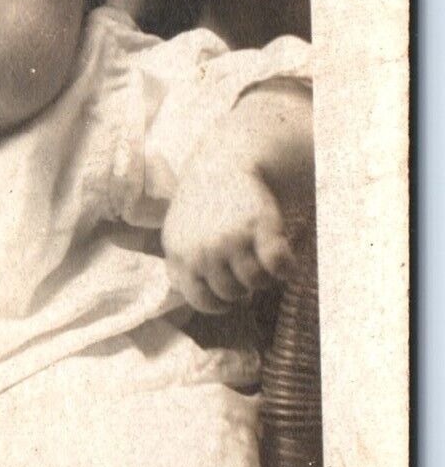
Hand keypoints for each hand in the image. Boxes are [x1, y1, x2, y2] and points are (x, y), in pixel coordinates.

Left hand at [162, 161, 294, 314]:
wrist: (221, 164)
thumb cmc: (202, 207)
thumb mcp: (179, 237)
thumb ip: (181, 269)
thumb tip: (198, 300)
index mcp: (179, 255)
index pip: (201, 301)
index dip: (220, 302)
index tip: (230, 293)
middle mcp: (202, 250)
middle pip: (231, 293)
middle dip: (243, 287)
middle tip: (247, 269)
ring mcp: (230, 239)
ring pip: (256, 282)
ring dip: (265, 278)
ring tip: (262, 261)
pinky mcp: (259, 226)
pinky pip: (278, 265)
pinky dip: (287, 269)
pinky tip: (286, 262)